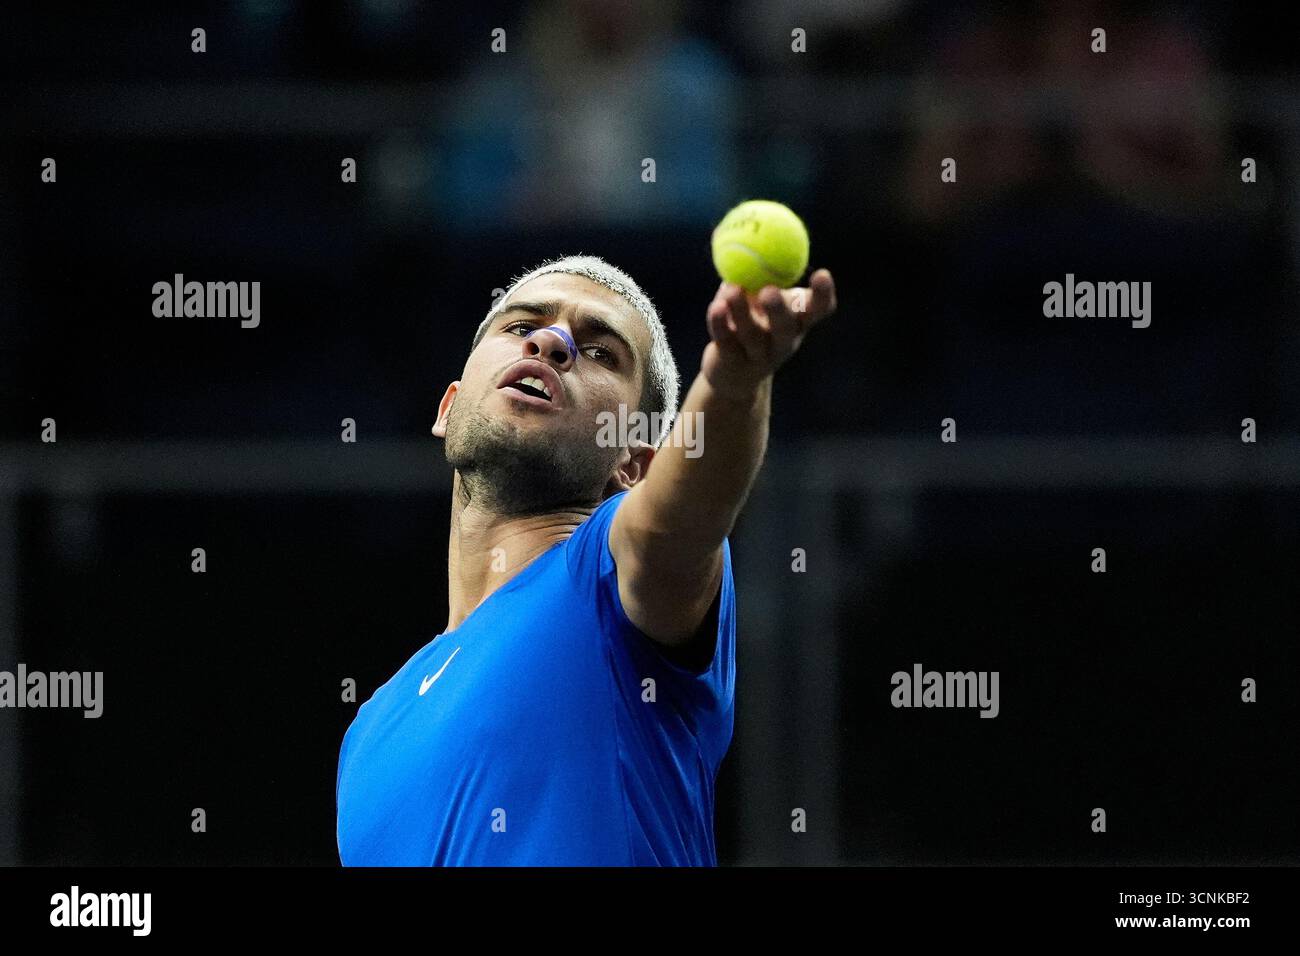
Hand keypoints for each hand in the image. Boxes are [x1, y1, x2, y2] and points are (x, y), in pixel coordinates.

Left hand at [702, 268, 836, 398]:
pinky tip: (715, 307)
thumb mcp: (762, 292)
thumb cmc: (753, 320)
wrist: (734, 372)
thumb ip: (763, 267)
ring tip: (732, 289)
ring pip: (751, 336)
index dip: (823, 296)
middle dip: (780, 310)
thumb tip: (754, 218)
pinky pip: (725, 341)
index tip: (822, 274)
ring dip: (741, 312)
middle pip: (786, 329)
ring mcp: (758, 356)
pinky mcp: (733, 363)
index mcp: (797, 322)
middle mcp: (783, 341)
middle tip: (770, 291)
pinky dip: (719, 323)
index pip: (817, 310)